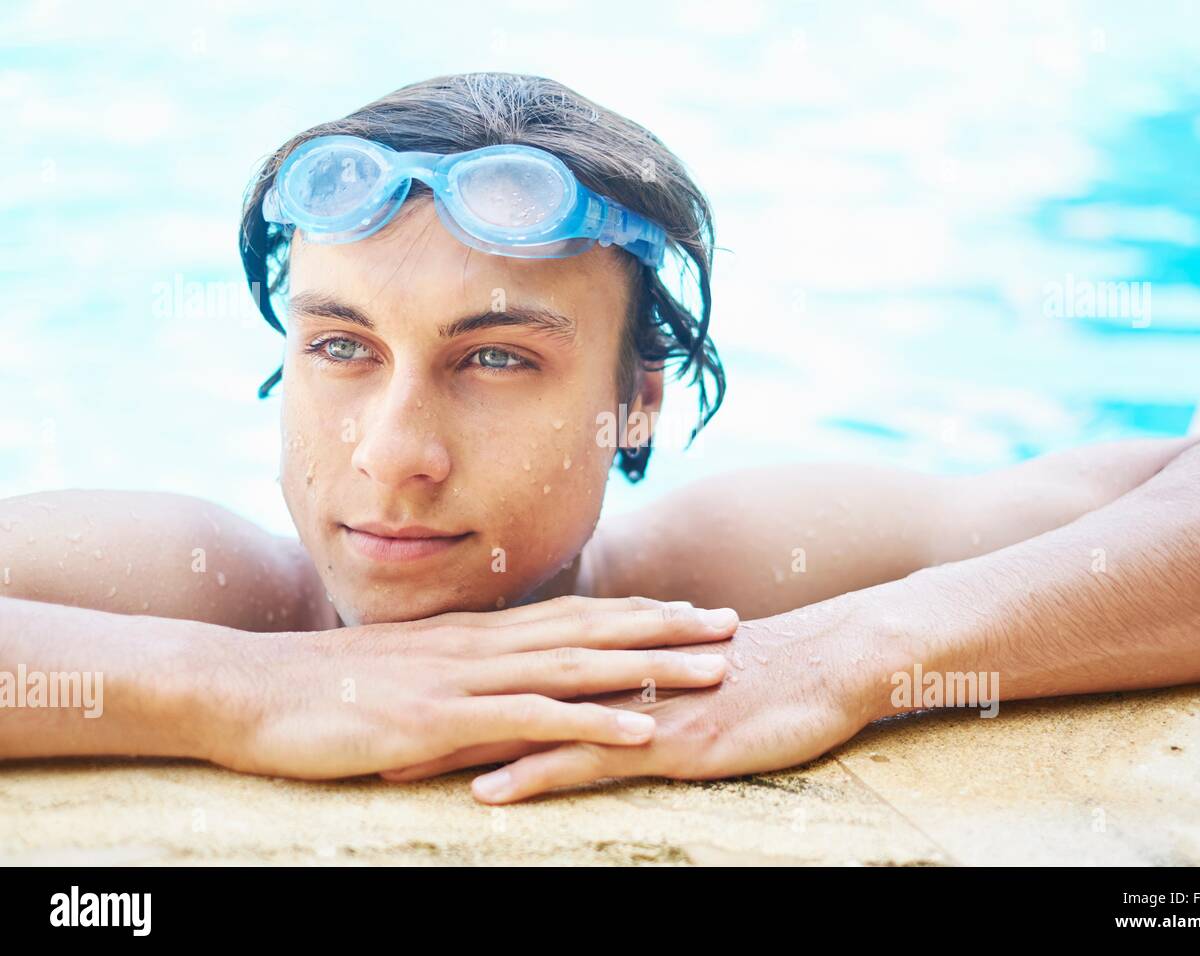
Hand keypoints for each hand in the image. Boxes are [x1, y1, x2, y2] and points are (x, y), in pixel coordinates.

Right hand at [203, 595, 738, 779]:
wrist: (245, 688)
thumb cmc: (316, 688)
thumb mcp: (397, 673)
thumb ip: (451, 675)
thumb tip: (491, 683)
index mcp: (473, 634)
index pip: (571, 614)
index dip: (635, 612)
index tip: (689, 609)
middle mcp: (480, 645)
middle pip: (592, 628)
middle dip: (666, 627)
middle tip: (731, 624)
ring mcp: (463, 678)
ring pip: (577, 664)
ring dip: (652, 667)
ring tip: (713, 669)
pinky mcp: (441, 718)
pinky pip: (531, 718)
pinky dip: (592, 722)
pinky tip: (641, 732)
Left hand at [394, 600, 880, 801]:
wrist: (836, 660)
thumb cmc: (769, 674)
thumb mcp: (691, 676)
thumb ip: (642, 681)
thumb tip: (608, 697)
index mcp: (610, 661)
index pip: (516, 670)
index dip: (453, 683)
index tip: (394, 696)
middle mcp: (611, 677)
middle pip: (503, 692)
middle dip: (432, 711)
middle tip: (363, 727)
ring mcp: (636, 705)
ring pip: (530, 724)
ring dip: (459, 746)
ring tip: (394, 765)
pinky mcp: (668, 739)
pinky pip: (590, 759)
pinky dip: (535, 773)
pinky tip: (490, 790)